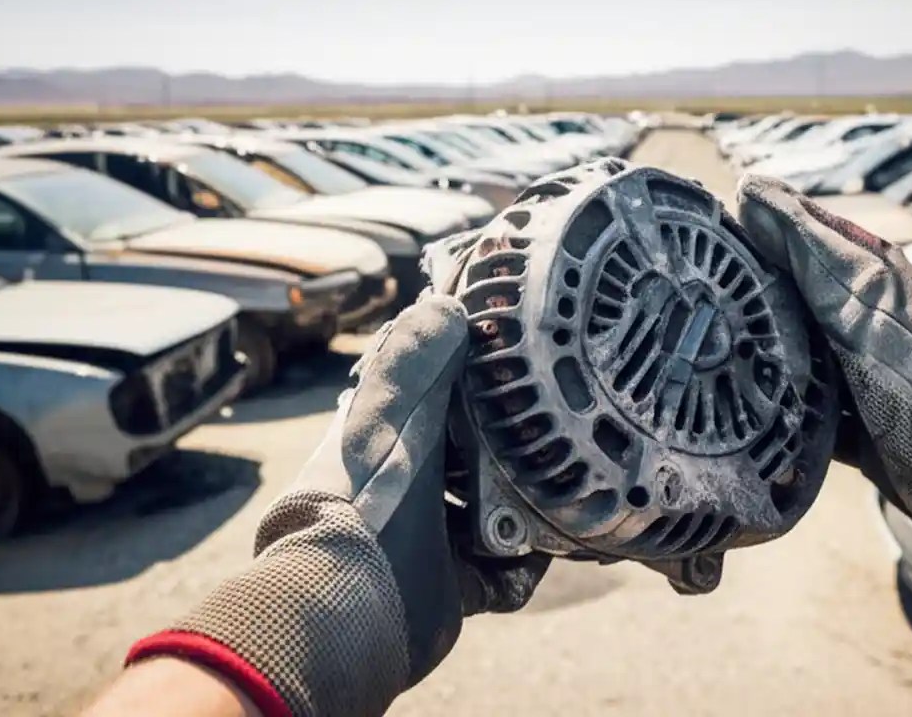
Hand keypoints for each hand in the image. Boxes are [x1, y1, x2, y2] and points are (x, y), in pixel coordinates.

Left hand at [127, 296, 547, 716]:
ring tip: (564, 494)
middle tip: (561, 436)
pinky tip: (538, 552)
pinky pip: (506, 572)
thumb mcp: (388, 420)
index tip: (526, 369)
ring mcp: (432, 537)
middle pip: (479, 454)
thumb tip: (445, 303)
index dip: (482, 381)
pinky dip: (524, 567)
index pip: (443, 395)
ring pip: (497, 512)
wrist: (347, 608)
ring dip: (529, 509)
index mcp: (392, 437)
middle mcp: (412, 484)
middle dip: (517, 449)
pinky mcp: (452, 584)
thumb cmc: (363, 502)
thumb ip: (414, 363)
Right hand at [736, 175, 911, 647]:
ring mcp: (871, 392)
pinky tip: (747, 423)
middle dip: (754, 304)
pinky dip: (783, 428)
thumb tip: (755, 193)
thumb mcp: (863, 290)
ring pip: (801, 369)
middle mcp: (873, 336)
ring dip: (764, 367)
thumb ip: (809, 249)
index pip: (812, 249)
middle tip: (695, 294)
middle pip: (801, 311)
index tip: (717, 228)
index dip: (767, 238)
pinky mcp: (869, 447)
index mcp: (880, 288)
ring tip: (706, 355)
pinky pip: (811, 431)